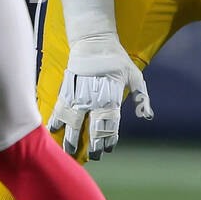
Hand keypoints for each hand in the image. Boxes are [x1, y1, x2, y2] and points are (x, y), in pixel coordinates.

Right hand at [48, 33, 152, 158]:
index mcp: (111, 98)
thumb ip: (142, 97)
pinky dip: (56, 119)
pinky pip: (60, 108)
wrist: (95, 42)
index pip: (110, 126)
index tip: (107, 150)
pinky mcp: (67, 89)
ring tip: (69, 151)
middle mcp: (94, 100)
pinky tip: (53, 130)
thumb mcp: (136, 76)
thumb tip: (146, 116)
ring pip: (73, 122)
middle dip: (92, 145)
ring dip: (71, 138)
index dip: (108, 140)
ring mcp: (79, 95)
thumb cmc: (117, 59)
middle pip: (91, 129)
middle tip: (92, 157)